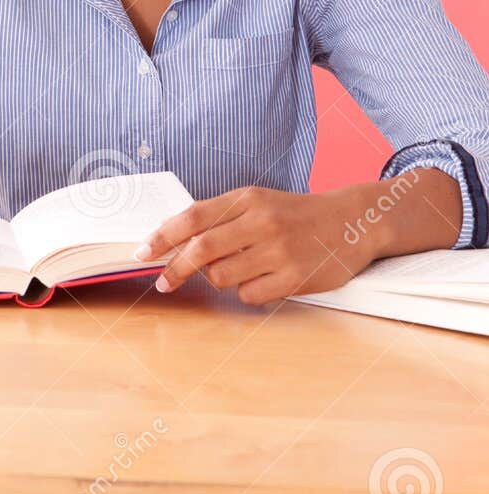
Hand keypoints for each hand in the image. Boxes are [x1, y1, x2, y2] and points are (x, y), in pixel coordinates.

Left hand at [136, 185, 383, 305]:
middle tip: (161, 283)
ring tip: (240, 268)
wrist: (351, 222)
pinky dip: (247, 292)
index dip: (162, 236)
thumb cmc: (295, 214)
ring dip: (219, 278)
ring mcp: (278, 251)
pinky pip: (249, 295)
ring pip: (222, 276)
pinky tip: (265, 279)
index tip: (142, 252)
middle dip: (174, 269)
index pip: (192, 217)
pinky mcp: (294, 278)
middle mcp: (261, 221)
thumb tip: (174, 241)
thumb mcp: (258, 203)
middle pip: (201, 249)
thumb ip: (221, 218)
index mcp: (247, 198)